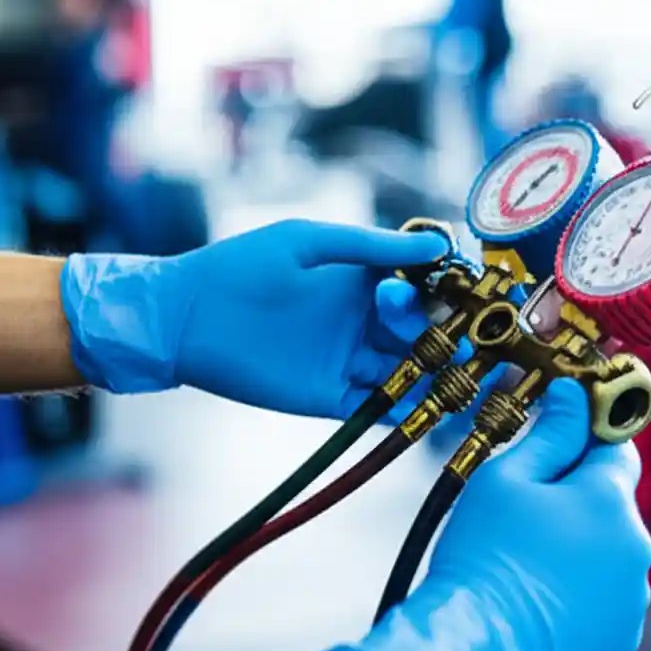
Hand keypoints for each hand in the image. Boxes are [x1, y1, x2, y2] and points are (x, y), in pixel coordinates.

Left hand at [60, 220, 447, 417]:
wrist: (181, 318)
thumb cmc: (239, 267)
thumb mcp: (307, 243)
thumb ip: (369, 248)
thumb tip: (433, 249)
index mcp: (359, 283)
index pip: (418, 290)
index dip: (445, 292)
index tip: (468, 293)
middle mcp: (360, 324)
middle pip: (420, 333)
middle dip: (446, 335)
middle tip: (469, 337)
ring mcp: (347, 362)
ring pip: (406, 371)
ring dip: (436, 374)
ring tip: (466, 376)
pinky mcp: (329, 398)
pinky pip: (376, 406)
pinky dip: (404, 408)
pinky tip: (429, 404)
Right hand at [349, 379, 650, 650]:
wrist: (475, 642)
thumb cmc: (483, 563)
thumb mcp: (506, 478)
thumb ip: (550, 432)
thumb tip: (573, 396)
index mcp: (610, 502)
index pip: (618, 447)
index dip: (588, 438)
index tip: (561, 440)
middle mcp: (633, 549)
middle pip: (611, 502)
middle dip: (575, 498)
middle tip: (525, 510)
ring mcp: (631, 596)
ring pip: (608, 549)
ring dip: (579, 544)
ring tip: (527, 558)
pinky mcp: (620, 632)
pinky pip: (604, 592)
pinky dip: (579, 587)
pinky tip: (539, 590)